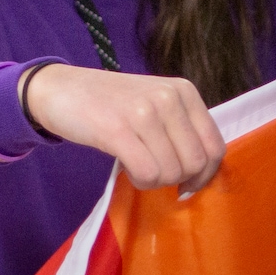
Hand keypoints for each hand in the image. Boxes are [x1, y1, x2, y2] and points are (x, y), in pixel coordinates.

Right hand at [20, 64, 226, 194]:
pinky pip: (147, 173)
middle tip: (153, 172)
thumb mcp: (155, 103)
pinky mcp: (117, 129)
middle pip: (195, 164)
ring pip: (171, 172)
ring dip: (154, 181)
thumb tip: (203, 173)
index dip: (205, 175)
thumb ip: (181, 128)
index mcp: (184, 91)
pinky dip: (139, 181)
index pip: (214, 147)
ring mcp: (143, 112)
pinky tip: (126, 167)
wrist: (60, 89)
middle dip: (176, 179)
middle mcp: (169, 98)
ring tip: (135, 165)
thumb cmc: (110, 102)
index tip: (186, 185)